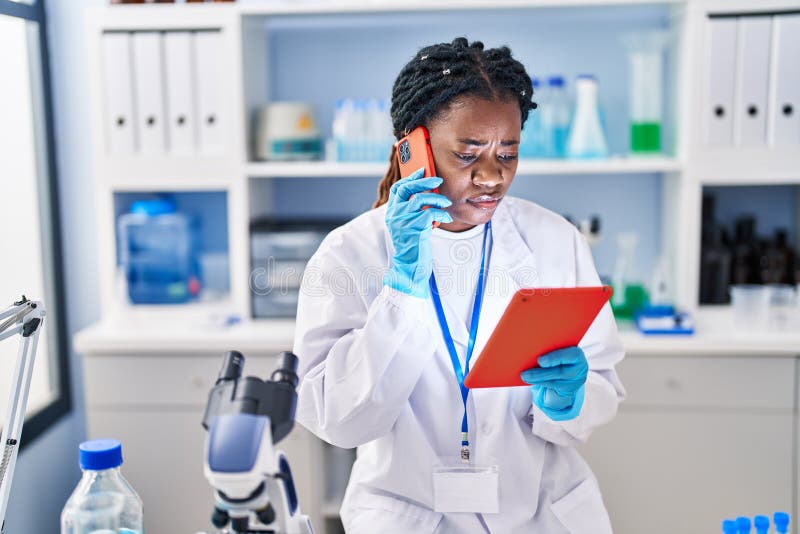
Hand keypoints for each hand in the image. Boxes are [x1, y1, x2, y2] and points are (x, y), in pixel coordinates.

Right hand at [382, 167, 451, 297]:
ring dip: (436, 198)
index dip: (410, 178)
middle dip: (424, 181)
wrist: (410, 267)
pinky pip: (430, 213)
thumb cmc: (413, 246)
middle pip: (407, 189)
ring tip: (444, 202)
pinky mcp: (414, 229)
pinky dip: (441, 213)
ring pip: (420, 199)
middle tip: (437, 179)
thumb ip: (412, 210)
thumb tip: (427, 192)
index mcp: (392, 213)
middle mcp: (395, 215)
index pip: (397, 189)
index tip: (422, 170)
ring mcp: (403, 222)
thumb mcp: (409, 225)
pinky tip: (445, 217)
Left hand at [520, 346, 587, 421]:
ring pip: (555, 381)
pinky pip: (552, 386)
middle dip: (541, 373)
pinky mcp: (569, 389)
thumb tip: (531, 346)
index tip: (540, 360)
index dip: (555, 358)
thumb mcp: (559, 349)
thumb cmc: (560, 354)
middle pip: (560, 371)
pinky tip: (529, 380)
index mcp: (577, 353)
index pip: (571, 355)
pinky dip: (539, 382)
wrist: (569, 369)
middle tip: (525, 373)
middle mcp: (580, 367)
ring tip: (524, 376)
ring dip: (537, 379)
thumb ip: (550, 348)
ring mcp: (576, 380)